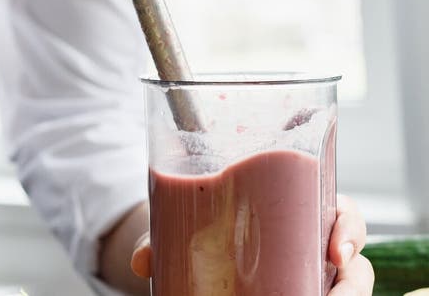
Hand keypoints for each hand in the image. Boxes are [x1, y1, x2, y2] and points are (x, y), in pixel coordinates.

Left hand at [130, 195, 374, 294]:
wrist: (186, 256)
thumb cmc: (200, 226)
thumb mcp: (184, 224)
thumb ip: (161, 239)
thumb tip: (140, 260)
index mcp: (296, 209)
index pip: (342, 212)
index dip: (349, 229)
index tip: (336, 250)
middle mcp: (311, 247)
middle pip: (355, 261)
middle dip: (355, 281)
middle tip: (335, 293)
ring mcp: (307, 278)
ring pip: (347, 290)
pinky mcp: (297, 292)